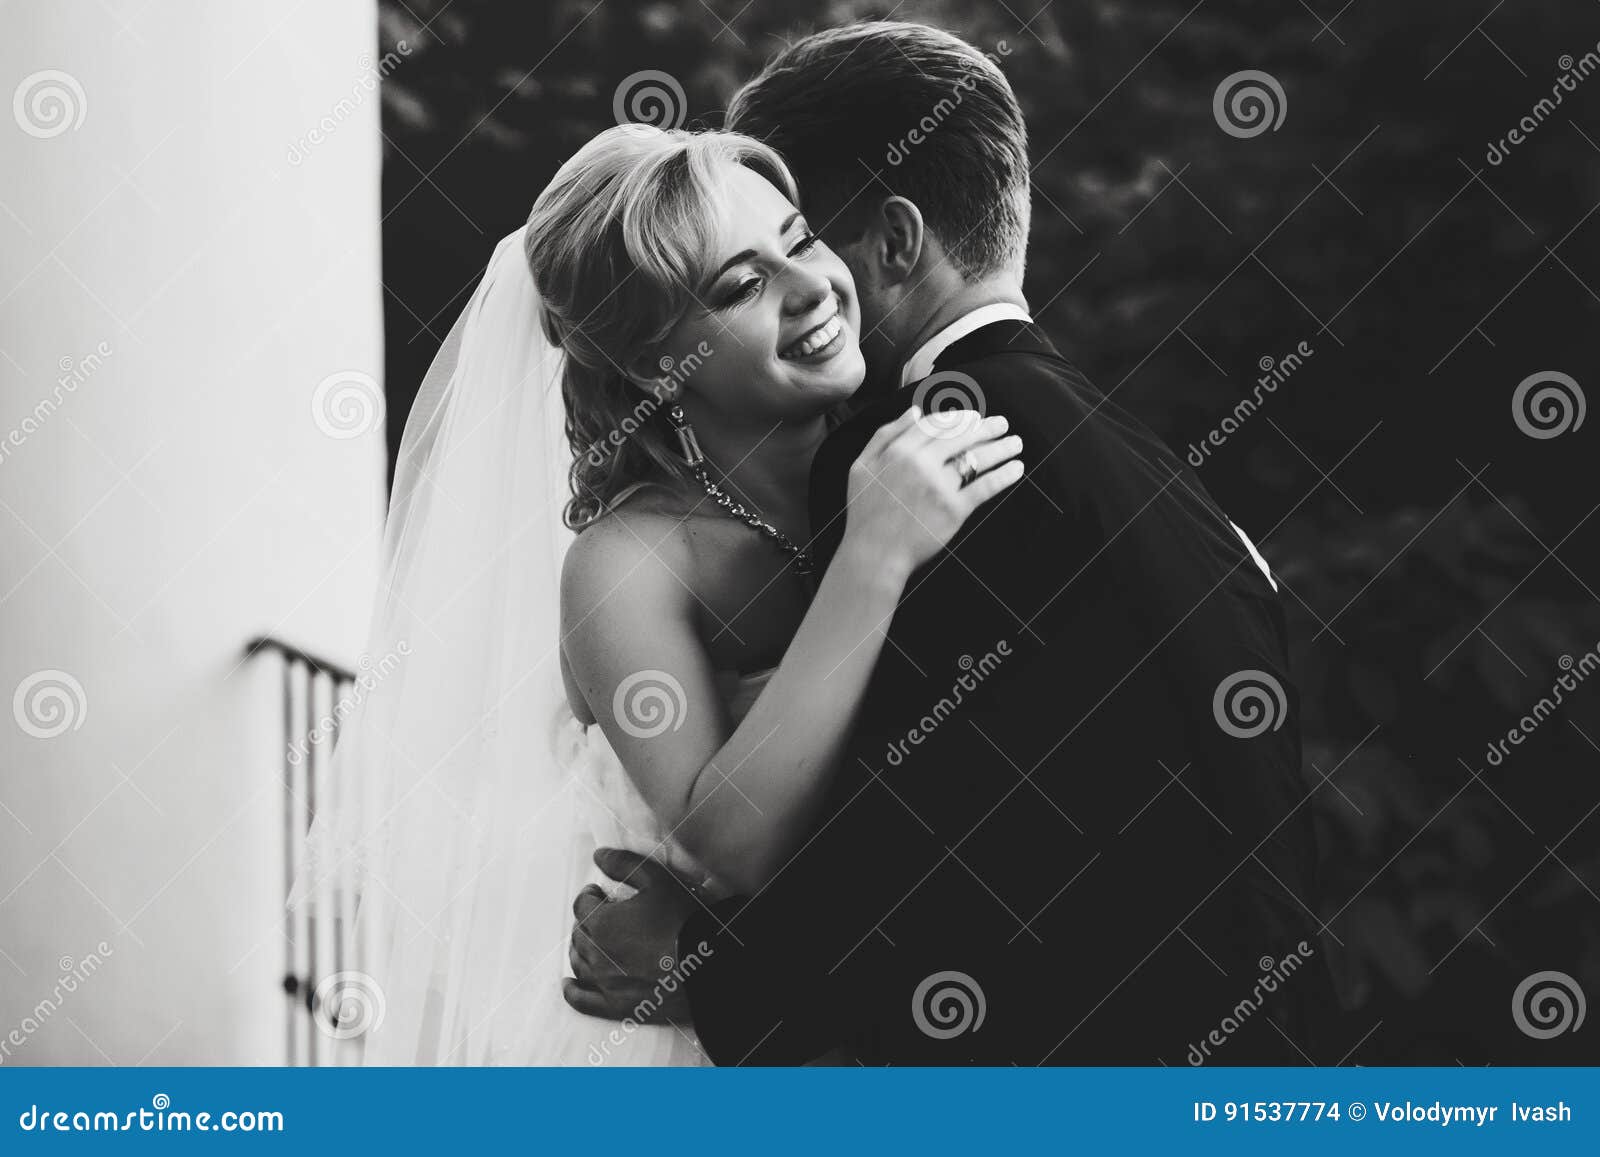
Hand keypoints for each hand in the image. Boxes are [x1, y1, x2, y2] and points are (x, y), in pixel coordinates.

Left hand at [563, 848, 701, 1025]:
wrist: (709, 967)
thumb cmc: (685, 921)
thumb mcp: (657, 880)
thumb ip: (624, 864)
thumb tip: (598, 856)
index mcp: (603, 923)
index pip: (582, 906)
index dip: (589, 896)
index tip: (599, 893)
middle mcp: (597, 955)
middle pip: (579, 934)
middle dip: (586, 921)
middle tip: (601, 914)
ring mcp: (605, 984)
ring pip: (579, 963)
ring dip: (581, 949)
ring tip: (592, 941)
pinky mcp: (616, 1007)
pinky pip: (582, 1001)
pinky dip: (572, 992)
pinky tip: (569, 984)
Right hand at [844, 405, 1023, 577]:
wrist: (874, 553)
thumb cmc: (865, 512)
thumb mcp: (861, 466)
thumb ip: (885, 435)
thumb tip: (913, 412)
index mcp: (898, 451)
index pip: (936, 424)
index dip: (958, 417)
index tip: (974, 417)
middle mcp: (920, 464)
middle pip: (961, 437)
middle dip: (986, 427)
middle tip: (1002, 424)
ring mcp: (939, 486)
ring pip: (976, 458)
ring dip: (1001, 447)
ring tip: (1016, 443)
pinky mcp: (953, 510)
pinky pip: (985, 486)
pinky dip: (1004, 475)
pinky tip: (1016, 468)